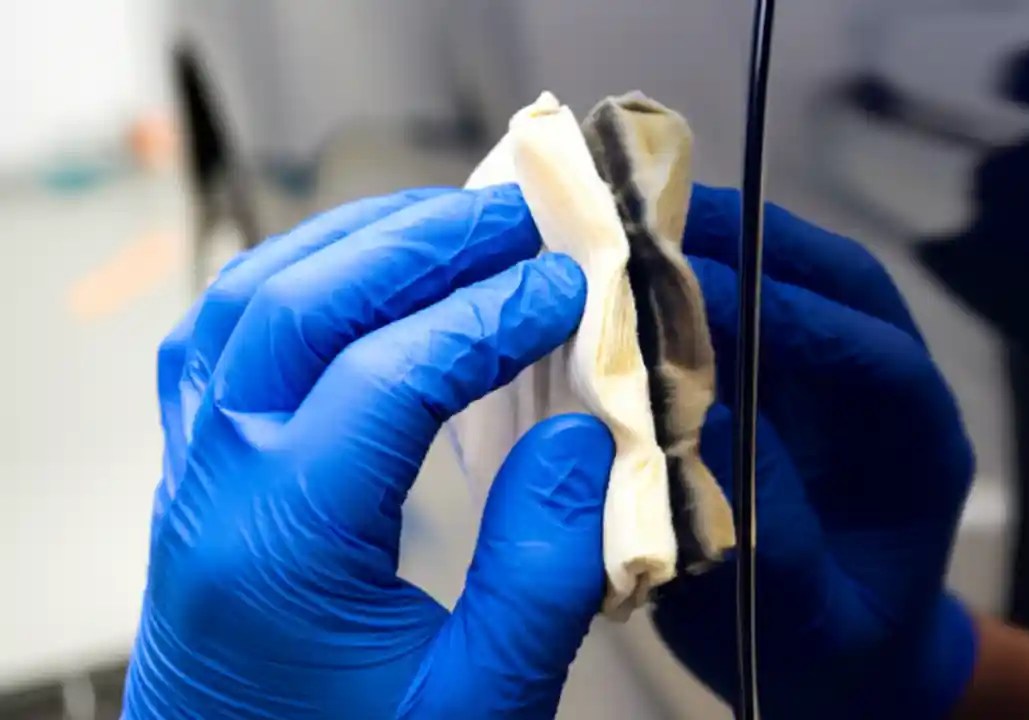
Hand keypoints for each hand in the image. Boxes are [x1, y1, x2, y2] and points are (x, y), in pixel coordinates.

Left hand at [126, 186, 612, 718]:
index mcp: (278, 546)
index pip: (389, 375)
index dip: (492, 314)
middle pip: (300, 305)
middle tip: (518, 212)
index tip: (572, 284)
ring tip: (449, 220)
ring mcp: (189, 474)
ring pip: (243, 301)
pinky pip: (217, 338)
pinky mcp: (194, 478)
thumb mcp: (477, 709)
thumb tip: (588, 439)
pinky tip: (355, 276)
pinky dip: (294, 280)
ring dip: (352, 243)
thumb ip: (543, 577)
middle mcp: (212, 488)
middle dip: (421, 242)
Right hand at [651, 187, 977, 717]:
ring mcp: (831, 380)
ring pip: (794, 278)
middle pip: (841, 283)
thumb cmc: (830, 656)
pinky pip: (744, 312)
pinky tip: (630, 276)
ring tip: (635, 227)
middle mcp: (883, 393)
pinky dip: (692, 284)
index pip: (876, 356)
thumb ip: (769, 533)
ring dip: (720, 245)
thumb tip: (706, 416)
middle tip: (659, 218)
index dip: (791, 316)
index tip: (698, 293)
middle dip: (755, 242)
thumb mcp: (804, 616)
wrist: (833, 669)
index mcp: (917, 448)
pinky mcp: (780, 382)